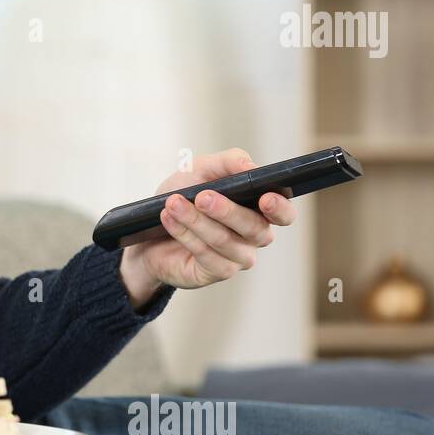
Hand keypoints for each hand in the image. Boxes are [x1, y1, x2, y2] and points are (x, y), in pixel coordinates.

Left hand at [119, 148, 295, 297]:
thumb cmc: (183, 196)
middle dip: (226, 210)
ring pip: (225, 241)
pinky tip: (169, 219)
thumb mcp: (200, 170)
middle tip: (202, 196)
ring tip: (173, 204)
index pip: (283, 213)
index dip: (279, 208)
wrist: (150, 228)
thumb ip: (227, 162)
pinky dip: (185, 234)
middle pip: (254, 228)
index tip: (266, 198)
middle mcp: (255, 236)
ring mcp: (238, 257)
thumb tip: (250, 166)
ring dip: (196, 220)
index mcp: (259, 209)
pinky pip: (205, 254)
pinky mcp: (216, 272)